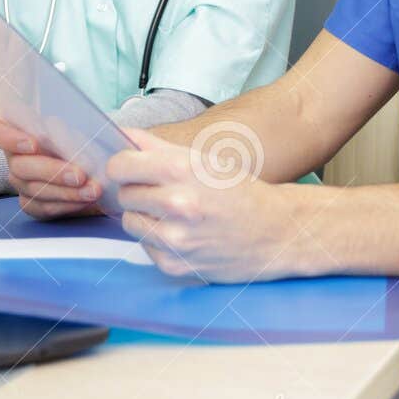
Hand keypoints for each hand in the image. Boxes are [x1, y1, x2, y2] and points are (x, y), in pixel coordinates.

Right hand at [0, 116, 104, 219]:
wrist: (93, 158)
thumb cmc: (81, 130)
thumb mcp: (78, 122)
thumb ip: (72, 125)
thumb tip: (79, 143)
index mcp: (12, 126)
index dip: (5, 138)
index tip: (33, 143)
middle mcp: (12, 155)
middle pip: (19, 166)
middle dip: (52, 171)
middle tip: (80, 174)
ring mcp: (20, 180)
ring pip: (33, 189)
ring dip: (65, 191)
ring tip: (93, 189)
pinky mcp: (31, 202)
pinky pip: (42, 207)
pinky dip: (66, 205)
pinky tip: (86, 199)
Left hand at [108, 127, 301, 281]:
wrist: (277, 233)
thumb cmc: (241, 193)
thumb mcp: (205, 161)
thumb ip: (159, 148)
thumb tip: (122, 135)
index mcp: (182, 169)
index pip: (121, 166)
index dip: (123, 167)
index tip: (130, 170)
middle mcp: (177, 203)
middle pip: (125, 194)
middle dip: (138, 192)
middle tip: (161, 193)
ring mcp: (175, 238)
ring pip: (130, 222)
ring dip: (145, 218)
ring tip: (173, 215)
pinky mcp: (174, 264)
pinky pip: (145, 247)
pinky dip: (158, 241)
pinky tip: (184, 235)